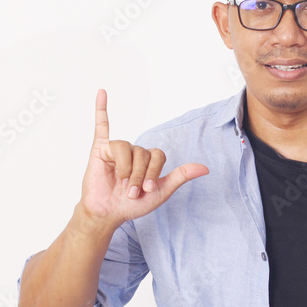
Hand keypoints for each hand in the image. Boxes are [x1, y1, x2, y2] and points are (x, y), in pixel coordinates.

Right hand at [79, 89, 207, 229]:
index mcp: (149, 159)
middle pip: (142, 152)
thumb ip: (181, 176)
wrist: (108, 213)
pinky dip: (101, 109)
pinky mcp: (100, 150)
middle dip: (138, 175)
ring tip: (121, 184)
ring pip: (125, 147)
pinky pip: (102, 126)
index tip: (146, 190)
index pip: (158, 154)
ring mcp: (118, 150)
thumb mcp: (161, 192)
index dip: (153, 172)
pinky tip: (102, 93)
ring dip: (126, 169)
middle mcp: (135, 151)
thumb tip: (206, 168)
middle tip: (131, 192)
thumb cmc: (133, 205)